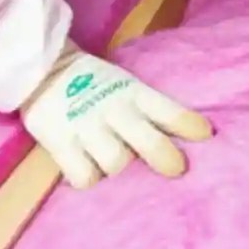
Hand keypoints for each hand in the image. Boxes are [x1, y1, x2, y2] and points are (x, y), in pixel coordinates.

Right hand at [22, 43, 213, 188]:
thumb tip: (191, 139)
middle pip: (146, 141)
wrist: (44, 69)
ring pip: (115, 164)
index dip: (187, 123)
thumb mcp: (126, 87)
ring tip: (114, 166)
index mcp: (133, 93)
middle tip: (175, 169)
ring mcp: (85, 126)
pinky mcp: (59, 141)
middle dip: (163, 156)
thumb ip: (150, 111)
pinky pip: (83, 176)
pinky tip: (90, 172)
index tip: (205, 135)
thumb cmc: (95, 85)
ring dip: (119, 171)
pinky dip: (89, 179)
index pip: (167, 109)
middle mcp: (113, 109)